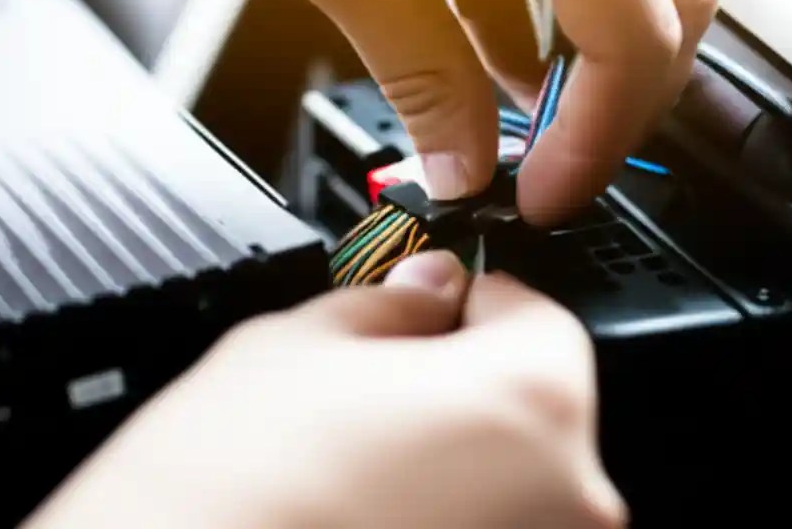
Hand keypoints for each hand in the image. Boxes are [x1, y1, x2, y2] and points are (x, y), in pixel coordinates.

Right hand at [27, 251, 623, 527]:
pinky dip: (443, 523)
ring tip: (351, 470)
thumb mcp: (296, 344)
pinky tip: (362, 518)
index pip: (538, 316)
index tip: (431, 306)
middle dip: (460, 387)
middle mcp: (569, 498)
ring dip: (452, 466)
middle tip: (372, 393)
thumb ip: (390, 304)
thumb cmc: (222, 494)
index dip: (472, 304)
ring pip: (508, 486)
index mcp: (533, 402)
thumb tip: (428, 286)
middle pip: (531, 409)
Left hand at [209, 0, 716, 223]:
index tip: (547, 194)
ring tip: (531, 112)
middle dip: (623, 102)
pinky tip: (506, 48)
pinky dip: (570, 0)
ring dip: (607, 49)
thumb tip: (463, 163)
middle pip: (678, 4)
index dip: (597, 141)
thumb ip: (424, 80)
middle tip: (556, 165)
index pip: (633, 44)